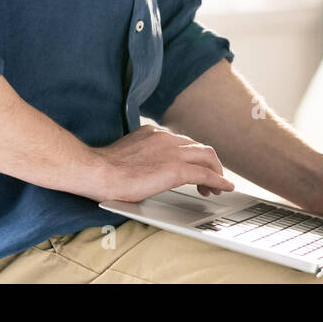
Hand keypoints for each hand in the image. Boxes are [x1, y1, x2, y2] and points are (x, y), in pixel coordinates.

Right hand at [88, 124, 234, 201]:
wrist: (98, 171)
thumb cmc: (105, 168)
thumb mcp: (127, 154)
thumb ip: (142, 155)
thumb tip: (147, 168)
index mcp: (154, 133)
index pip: (182, 142)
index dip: (192, 156)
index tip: (194, 167)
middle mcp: (167, 138)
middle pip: (199, 147)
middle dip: (209, 163)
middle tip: (210, 180)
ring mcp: (173, 152)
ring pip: (207, 156)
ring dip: (215, 172)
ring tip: (217, 187)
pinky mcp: (176, 169)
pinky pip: (205, 173)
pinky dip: (218, 180)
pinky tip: (224, 188)